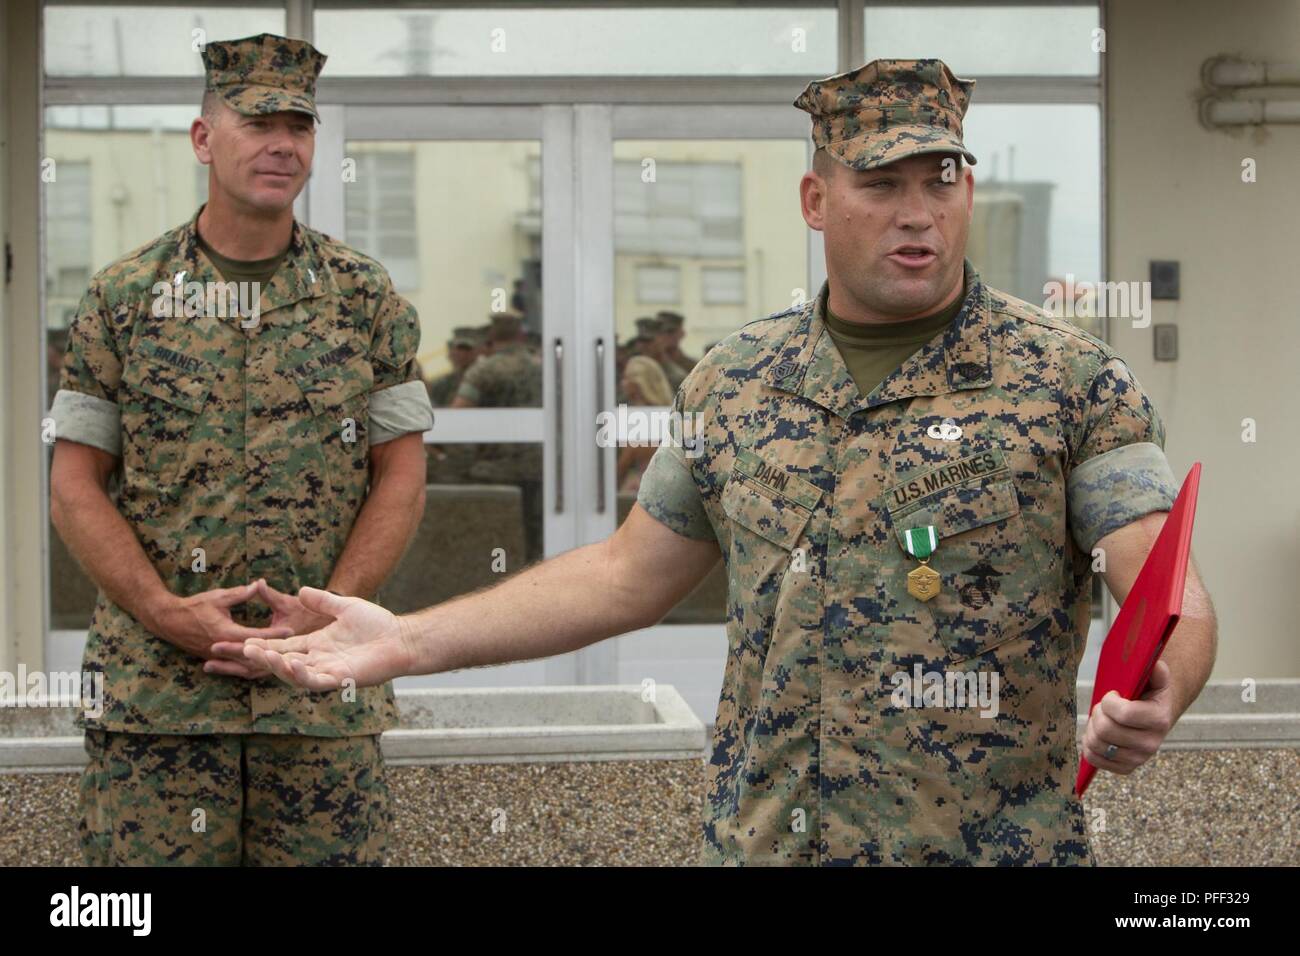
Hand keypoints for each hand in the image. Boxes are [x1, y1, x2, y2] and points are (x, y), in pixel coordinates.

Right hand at [148, 581, 294, 678]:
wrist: (168, 620)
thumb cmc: (194, 606)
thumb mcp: (219, 597)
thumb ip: (240, 594)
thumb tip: (259, 584)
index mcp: (226, 632)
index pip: (256, 636)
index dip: (274, 634)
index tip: (291, 630)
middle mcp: (223, 648)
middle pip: (253, 655)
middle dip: (274, 651)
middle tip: (294, 648)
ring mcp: (217, 657)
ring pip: (244, 666)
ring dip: (262, 664)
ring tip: (282, 660)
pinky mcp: (213, 659)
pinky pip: (234, 667)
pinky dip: (248, 667)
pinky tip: (261, 667)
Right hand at [238, 587, 414, 690]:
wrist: (401, 637)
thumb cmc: (376, 624)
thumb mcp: (344, 607)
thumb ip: (323, 601)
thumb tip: (302, 589)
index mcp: (314, 645)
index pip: (278, 646)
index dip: (257, 645)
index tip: (233, 640)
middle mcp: (316, 660)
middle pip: (277, 662)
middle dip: (254, 658)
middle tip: (231, 650)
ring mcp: (327, 671)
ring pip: (292, 673)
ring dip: (274, 665)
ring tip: (257, 654)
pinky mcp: (340, 679)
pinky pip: (316, 680)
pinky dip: (301, 674)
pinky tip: (291, 663)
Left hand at [1081, 659, 1176, 775]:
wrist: (1154, 718)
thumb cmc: (1148, 696)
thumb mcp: (1155, 680)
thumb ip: (1156, 671)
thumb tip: (1155, 664)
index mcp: (1159, 720)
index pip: (1124, 714)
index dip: (1109, 701)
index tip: (1112, 695)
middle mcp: (1151, 744)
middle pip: (1106, 730)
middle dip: (1097, 712)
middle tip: (1103, 707)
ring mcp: (1138, 759)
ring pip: (1096, 744)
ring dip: (1091, 727)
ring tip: (1100, 719)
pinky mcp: (1125, 768)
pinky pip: (1093, 759)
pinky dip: (1088, 744)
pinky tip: (1097, 734)